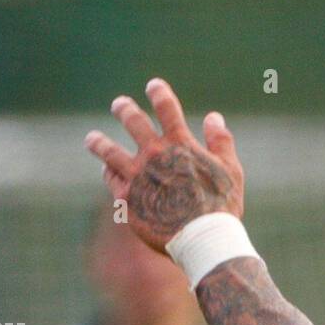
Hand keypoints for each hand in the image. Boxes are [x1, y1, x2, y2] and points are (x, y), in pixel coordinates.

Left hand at [84, 78, 244, 252]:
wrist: (202, 239)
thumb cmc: (222, 206)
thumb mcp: (232, 170)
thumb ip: (221, 141)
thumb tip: (214, 117)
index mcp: (181, 145)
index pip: (167, 109)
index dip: (159, 93)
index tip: (153, 85)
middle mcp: (155, 155)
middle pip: (133, 122)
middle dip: (125, 109)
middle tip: (119, 104)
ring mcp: (137, 176)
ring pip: (109, 151)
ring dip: (99, 142)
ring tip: (92, 138)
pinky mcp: (125, 199)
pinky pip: (111, 179)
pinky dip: (108, 171)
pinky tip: (107, 169)